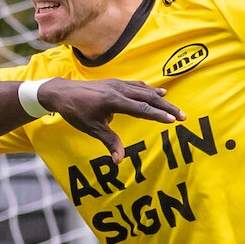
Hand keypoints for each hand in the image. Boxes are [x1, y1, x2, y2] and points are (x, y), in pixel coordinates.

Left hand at [39, 78, 184, 161]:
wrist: (62, 92)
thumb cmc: (76, 112)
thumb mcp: (92, 128)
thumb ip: (109, 142)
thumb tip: (119, 161)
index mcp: (114, 101)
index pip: (141, 109)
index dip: (158, 115)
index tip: (173, 121)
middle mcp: (119, 90)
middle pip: (148, 98)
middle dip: (167, 108)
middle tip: (182, 116)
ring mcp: (117, 84)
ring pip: (144, 90)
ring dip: (160, 99)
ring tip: (173, 106)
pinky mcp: (115, 82)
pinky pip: (136, 85)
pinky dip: (148, 90)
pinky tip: (156, 93)